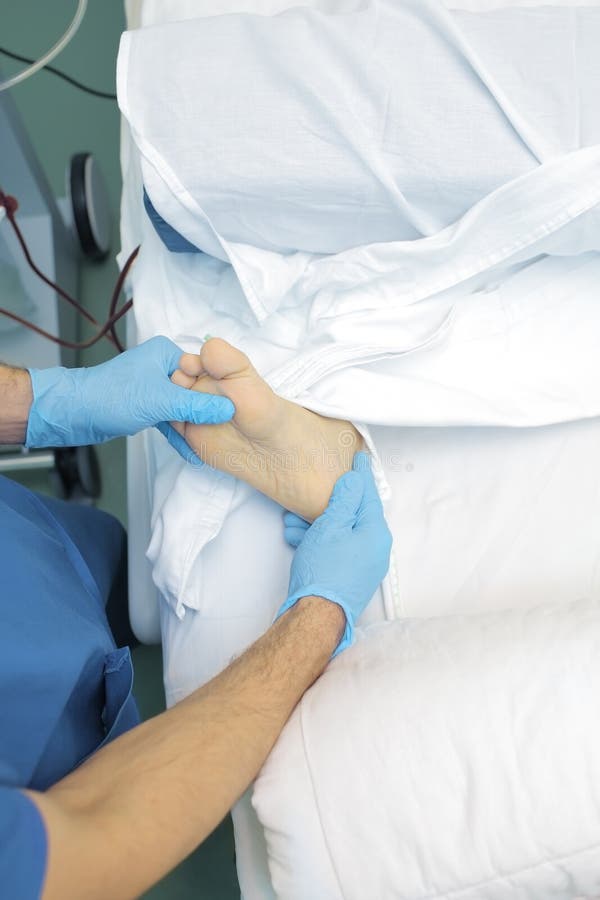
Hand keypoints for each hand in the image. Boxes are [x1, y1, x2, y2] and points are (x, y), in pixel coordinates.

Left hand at [25, 336, 234, 460]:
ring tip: (210, 447)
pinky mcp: (145, 405)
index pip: (204, 371)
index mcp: (166, 352)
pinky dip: (178, 432)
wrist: (75, 412)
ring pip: (182, 407)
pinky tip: (191, 451)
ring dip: (193, 427)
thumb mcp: (162, 402)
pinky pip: (170, 417)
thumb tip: (229, 409)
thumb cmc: (113, 397)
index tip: (234, 413)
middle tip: (224, 433)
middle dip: (206, 414)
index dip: (217, 393)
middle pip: (195, 390)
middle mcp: (161, 365)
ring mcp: (153, 386)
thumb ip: (197, 407)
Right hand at [277, 452, 391, 655]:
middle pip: (353, 514)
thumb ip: (344, 500)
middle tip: (310, 492)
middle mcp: (375, 549)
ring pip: (341, 532)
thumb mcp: (331, 526)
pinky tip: (298, 537)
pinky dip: (319, 540)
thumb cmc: (323, 571)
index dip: (360, 475)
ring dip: (317, 523)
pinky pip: (336, 548)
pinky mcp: (349, 576)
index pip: (368, 495)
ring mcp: (363, 565)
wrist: (315, 617)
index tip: (358, 458)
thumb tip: (355, 481)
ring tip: (293, 519)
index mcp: (376, 533)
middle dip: (328, 503)